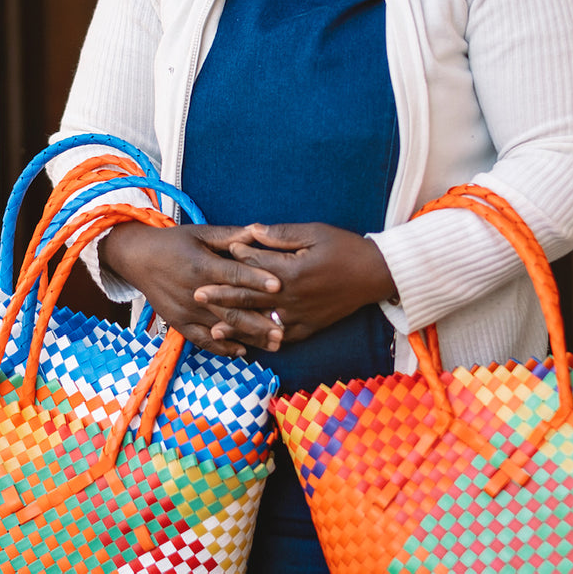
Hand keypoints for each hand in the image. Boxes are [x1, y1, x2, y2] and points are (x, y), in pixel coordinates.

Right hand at [100, 221, 283, 358]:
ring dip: (247, 337)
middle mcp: (194, 291)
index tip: (279, 286)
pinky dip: (222, 347)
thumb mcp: (200, 233)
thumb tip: (258, 230)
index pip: (233, 274)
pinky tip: (242, 351)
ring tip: (273, 345)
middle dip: (258, 321)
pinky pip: (201, 339)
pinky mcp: (178, 322)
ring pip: (220, 327)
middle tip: (283, 330)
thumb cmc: (173, 242)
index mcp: (201, 266)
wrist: (137, 258)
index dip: (256, 279)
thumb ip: (230, 236)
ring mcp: (185, 310)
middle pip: (230, 308)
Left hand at [196, 223, 396, 344]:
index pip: (255, 265)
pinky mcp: (309, 328)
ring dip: (237, 325)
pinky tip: (248, 342)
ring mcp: (300, 316)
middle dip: (222, 296)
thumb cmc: (345, 248)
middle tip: (196, 295)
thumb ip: (280, 234)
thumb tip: (251, 231)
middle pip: (251, 297)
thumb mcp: (314, 233)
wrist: (375, 275)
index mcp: (292, 271)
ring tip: (213, 328)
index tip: (217, 254)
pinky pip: (281, 336)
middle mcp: (292, 297)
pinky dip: (263, 340)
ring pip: (262, 322)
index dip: (235, 258)